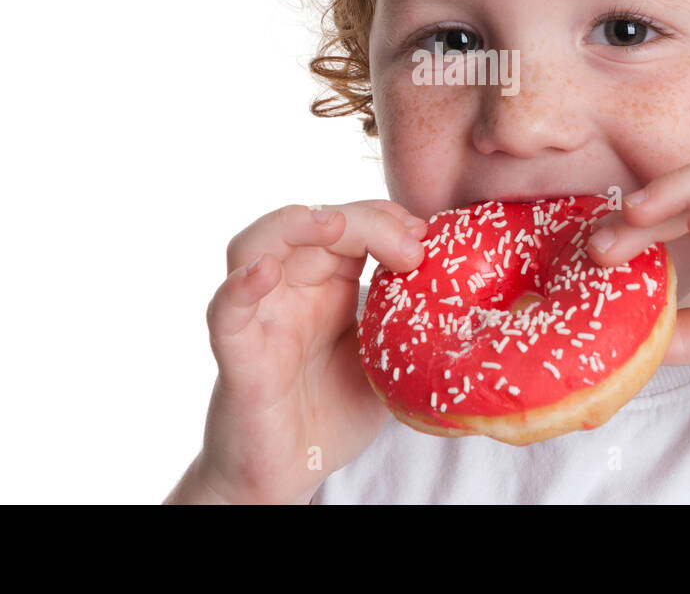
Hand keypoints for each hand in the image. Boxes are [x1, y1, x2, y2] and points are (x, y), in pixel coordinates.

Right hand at [196, 200, 426, 503]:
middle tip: (410, 242)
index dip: (383, 216)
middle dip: (362, 219)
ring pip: (254, 245)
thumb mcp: (388, 360)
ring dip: (295, 223)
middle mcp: (290, 289)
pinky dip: (239, 287)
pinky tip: (263, 272)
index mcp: (326, 283)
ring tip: (334, 224)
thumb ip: (409, 324)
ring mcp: (261, 317)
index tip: (426, 234)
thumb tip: (465, 296)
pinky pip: (224, 314)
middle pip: (311, 223)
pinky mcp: (239, 357)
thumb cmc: (334, 412)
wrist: (292, 472)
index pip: (348, 223)